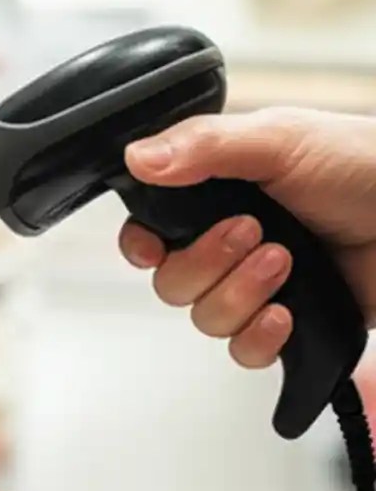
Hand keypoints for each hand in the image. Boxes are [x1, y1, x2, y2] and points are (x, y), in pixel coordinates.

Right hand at [118, 108, 375, 367]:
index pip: (149, 229)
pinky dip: (259, 337)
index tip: (152, 247)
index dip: (141, 244)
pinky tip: (286, 314)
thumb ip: (203, 145)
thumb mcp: (279, 138)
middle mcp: (230, 242)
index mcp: (214, 193)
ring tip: (285, 264)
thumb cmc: (365, 167)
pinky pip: (244, 352)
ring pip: (205, 317)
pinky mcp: (288, 324)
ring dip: (240, 294)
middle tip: (253, 233)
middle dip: (206, 263)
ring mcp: (258, 285)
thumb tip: (137, 158)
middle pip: (170, 280)